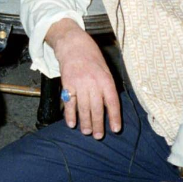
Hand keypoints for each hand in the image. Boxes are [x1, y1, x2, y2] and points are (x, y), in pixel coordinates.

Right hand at [45, 18, 120, 137]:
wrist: (74, 45)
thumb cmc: (92, 58)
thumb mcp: (105, 70)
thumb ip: (107, 87)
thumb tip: (109, 108)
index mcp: (106, 80)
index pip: (112, 102)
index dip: (114, 117)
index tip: (115, 129)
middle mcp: (94, 83)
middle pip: (97, 108)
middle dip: (98, 124)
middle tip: (98, 136)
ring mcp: (80, 84)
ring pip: (83, 108)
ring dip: (85, 122)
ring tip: (86, 132)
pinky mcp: (67, 84)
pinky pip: (69, 103)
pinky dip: (70, 115)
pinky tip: (72, 123)